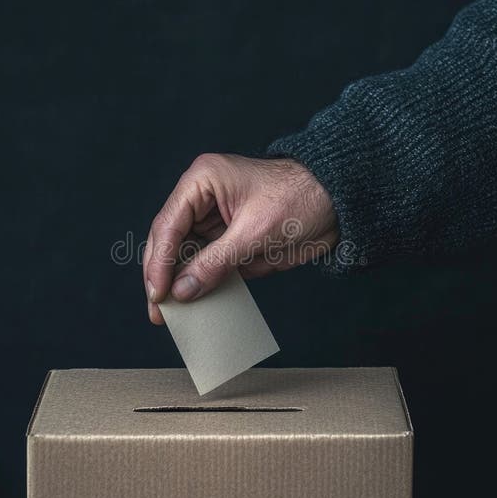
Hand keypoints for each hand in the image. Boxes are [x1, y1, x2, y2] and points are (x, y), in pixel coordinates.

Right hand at [143, 154, 337, 323]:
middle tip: (158, 310)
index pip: (167, 225)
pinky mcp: (229, 240)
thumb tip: (182, 290)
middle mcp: (201, 199)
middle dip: (162, 276)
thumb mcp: (254, 233)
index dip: (159, 262)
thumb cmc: (301, 198)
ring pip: (184, 257)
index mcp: (201, 181)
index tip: (157, 293)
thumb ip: (215, 262)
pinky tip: (196, 307)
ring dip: (179, 285)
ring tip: (171, 316)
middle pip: (169, 241)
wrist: (338, 202)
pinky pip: (207, 265)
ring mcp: (214, 221)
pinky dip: (202, 285)